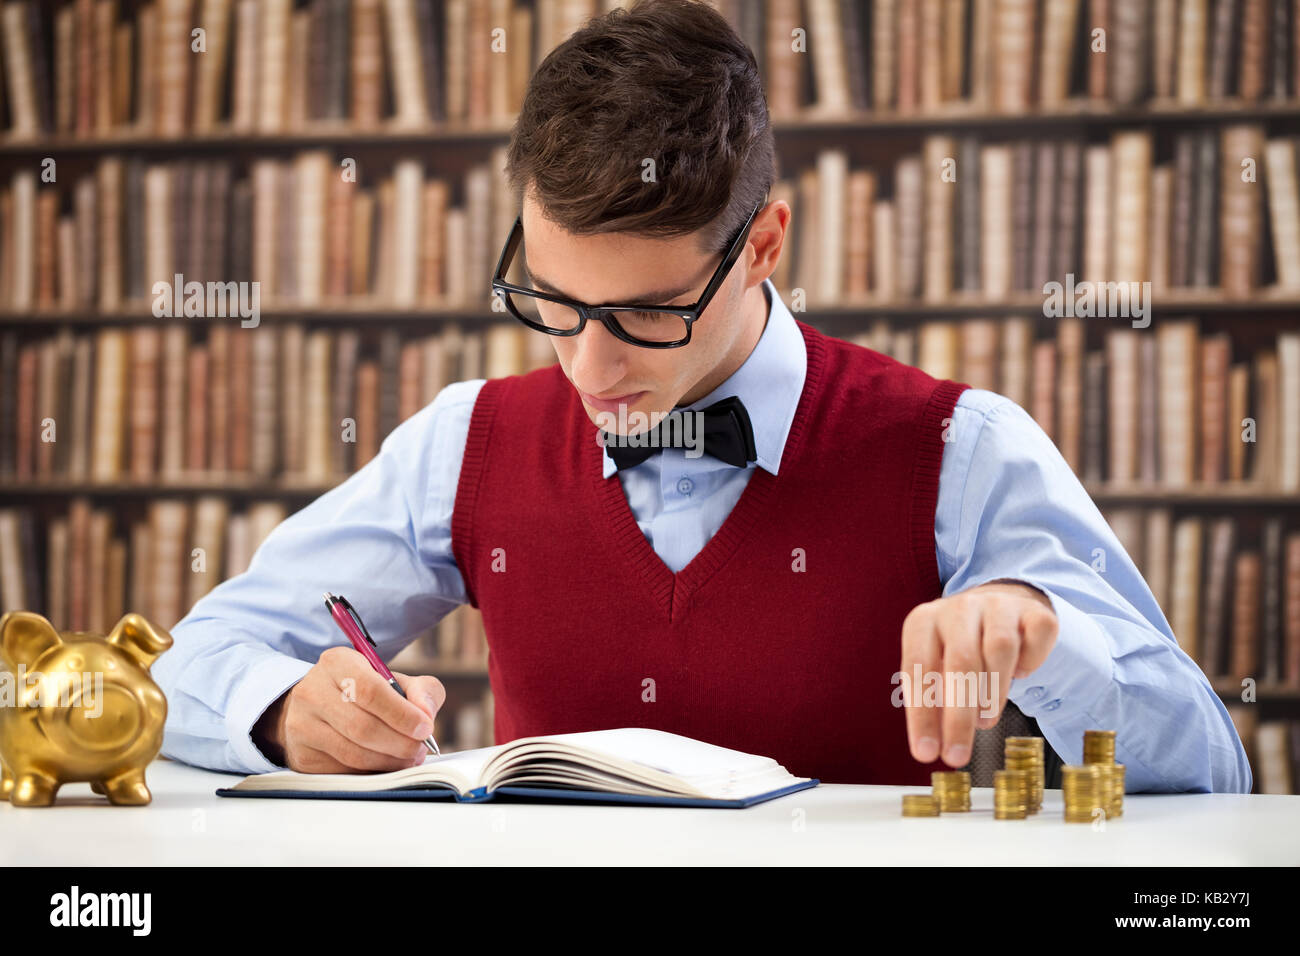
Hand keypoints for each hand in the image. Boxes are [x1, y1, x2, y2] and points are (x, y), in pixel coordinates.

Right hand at [252, 646, 446, 772]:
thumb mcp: (392, 679)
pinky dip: (371, 771)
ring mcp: (302, 725)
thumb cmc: (362, 692)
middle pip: (362, 726)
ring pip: (353, 753)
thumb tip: (426, 715)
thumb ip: (421, 690)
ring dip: (389, 761)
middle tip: (419, 749)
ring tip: (408, 758)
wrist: (316, 707)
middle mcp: (312, 691)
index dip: (402, 714)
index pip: (371, 690)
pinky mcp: (302, 755)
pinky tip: (384, 764)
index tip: (425, 728)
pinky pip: (343, 770)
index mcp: (337, 662)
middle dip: (400, 743)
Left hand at [899, 579, 1057, 767]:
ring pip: (1000, 650)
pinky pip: (1036, 640)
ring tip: (985, 720)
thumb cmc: (960, 649)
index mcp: (924, 621)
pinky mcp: (1033, 612)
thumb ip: (934, 703)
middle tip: (957, 756)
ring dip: (993, 694)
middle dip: (959, 717)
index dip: (921, 715)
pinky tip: (1021, 675)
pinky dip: (1031, 663)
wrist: (999, 607)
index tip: (927, 753)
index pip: (918, 669)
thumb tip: (932, 747)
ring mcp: (998, 606)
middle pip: (961, 662)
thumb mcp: (937, 669)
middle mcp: (959, 608)